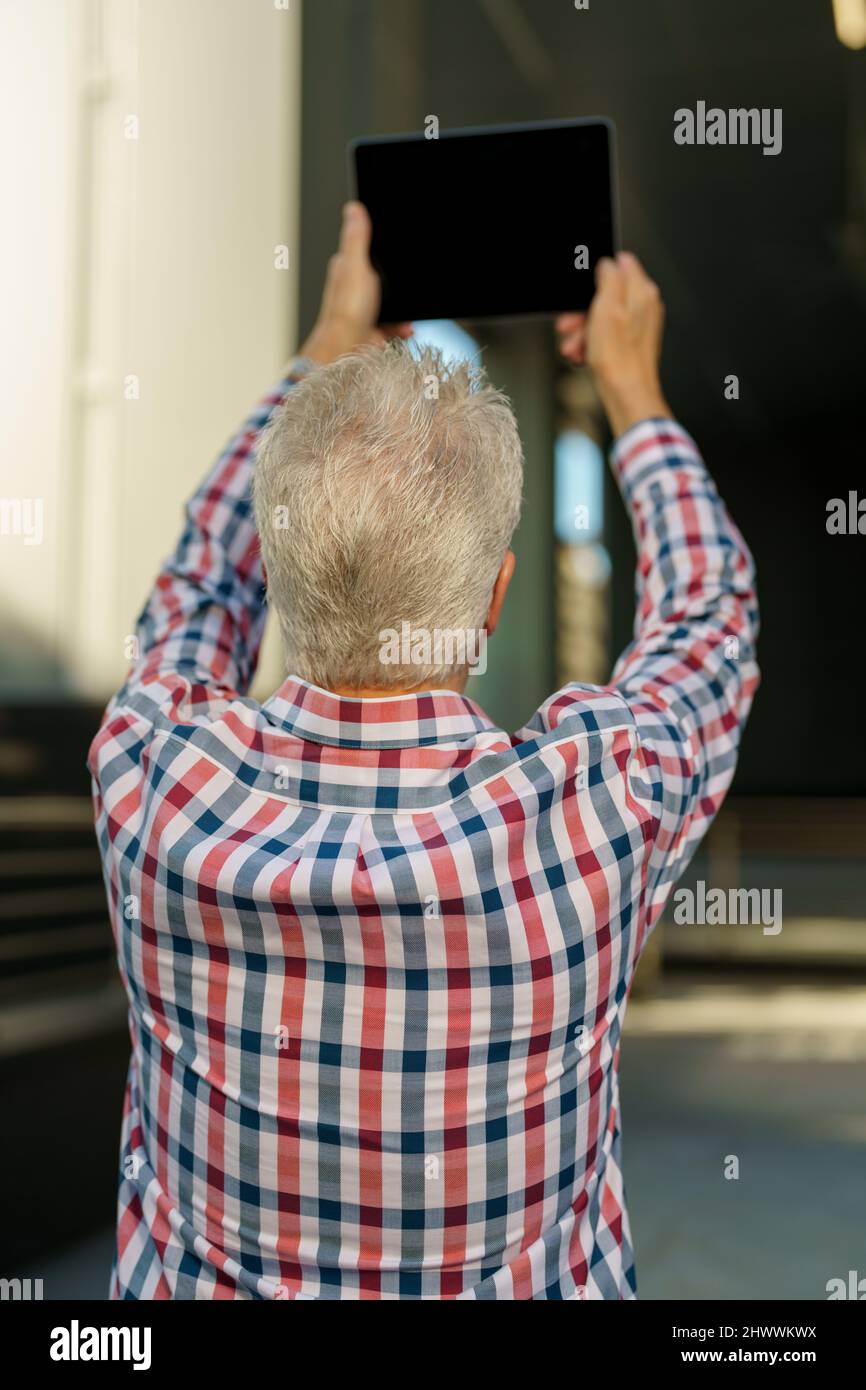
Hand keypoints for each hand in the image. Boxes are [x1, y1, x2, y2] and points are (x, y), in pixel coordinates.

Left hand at [299, 202, 412, 364]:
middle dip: (399, 284)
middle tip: (405, 286)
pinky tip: (405, 328)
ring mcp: (366, 308)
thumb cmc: (347, 311)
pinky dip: (403, 326)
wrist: (349, 349)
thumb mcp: (356, 266)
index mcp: (348, 267)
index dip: (383, 248)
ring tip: (406, 314)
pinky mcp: (375, 327)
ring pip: (394, 301)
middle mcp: (356, 287)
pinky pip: (397, 323)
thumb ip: (357, 239)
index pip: (367, 249)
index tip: (398, 251)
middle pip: (385, 276)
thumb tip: (354, 209)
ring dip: (404, 309)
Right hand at [556, 252, 670, 436]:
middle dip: (582, 310)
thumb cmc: (618, 358)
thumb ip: (609, 278)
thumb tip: (608, 264)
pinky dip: (591, 344)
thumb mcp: (607, 308)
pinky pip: (606, 336)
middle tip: (567, 325)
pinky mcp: (631, 344)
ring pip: (603, 317)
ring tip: (572, 348)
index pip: (620, 265)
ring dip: (582, 331)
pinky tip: (581, 357)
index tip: (579, 293)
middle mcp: (644, 306)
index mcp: (642, 292)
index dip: (596, 276)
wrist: (627, 395)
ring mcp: (638, 326)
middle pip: (606, 294)